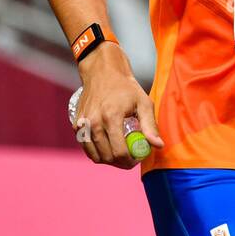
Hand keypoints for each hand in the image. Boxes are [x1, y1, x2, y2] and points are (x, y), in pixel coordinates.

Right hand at [72, 44, 164, 168]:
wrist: (103, 73)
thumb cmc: (126, 88)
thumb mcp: (143, 102)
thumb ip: (150, 125)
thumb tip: (158, 146)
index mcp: (111, 117)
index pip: (119, 152)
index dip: (130, 161)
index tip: (137, 159)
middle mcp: (93, 122)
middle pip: (107, 156)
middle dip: (120, 163)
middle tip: (130, 159)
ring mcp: (82, 124)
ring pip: (94, 156)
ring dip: (108, 160)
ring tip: (120, 154)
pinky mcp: (76, 125)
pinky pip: (86, 147)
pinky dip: (96, 152)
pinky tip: (108, 147)